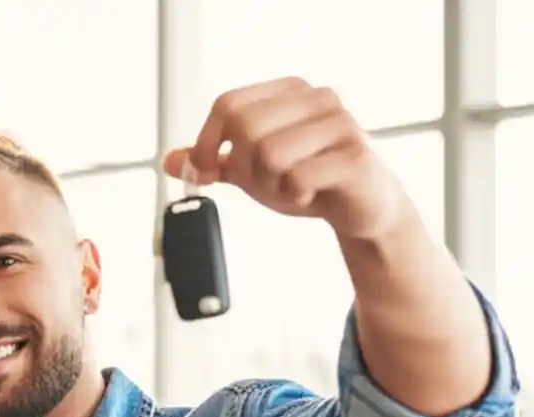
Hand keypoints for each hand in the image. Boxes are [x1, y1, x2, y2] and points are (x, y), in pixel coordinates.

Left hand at [163, 77, 416, 241]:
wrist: (363, 208)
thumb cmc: (308, 180)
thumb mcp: (253, 170)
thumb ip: (215, 163)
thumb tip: (170, 160)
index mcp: (288, 91)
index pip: (228, 104)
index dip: (207, 141)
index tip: (205, 171)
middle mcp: (316, 98)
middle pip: (246, 128)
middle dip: (244, 167)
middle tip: (265, 182)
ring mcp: (340, 124)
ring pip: (269, 155)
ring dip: (271, 186)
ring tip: (292, 187)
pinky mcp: (355, 156)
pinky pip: (298, 179)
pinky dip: (295, 197)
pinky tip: (312, 194)